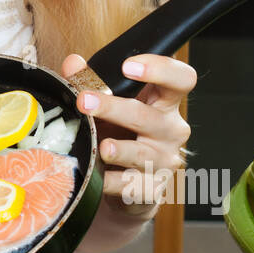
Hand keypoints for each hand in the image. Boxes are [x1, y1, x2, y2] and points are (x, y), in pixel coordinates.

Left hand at [61, 52, 196, 220]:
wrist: (126, 183)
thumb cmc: (120, 132)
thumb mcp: (107, 104)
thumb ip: (90, 82)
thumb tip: (73, 64)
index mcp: (164, 102)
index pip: (180, 79)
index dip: (160, 69)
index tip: (128, 66)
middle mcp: (171, 130)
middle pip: (149, 117)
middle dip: (114, 108)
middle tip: (85, 101)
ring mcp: (165, 161)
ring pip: (142, 154)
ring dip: (119, 150)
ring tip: (102, 147)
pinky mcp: (152, 189)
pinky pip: (131, 185)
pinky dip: (112, 181)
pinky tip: (97, 176)